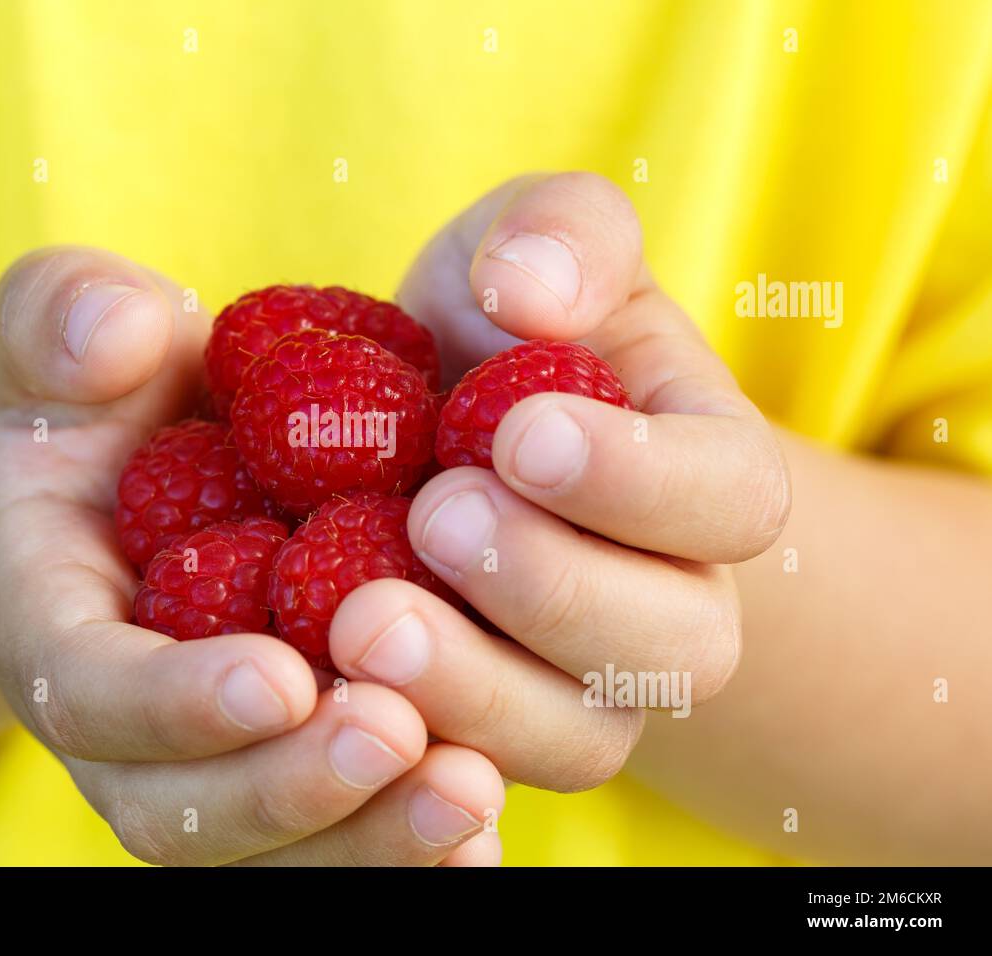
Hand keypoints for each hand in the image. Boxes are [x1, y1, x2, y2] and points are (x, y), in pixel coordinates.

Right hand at [0, 247, 504, 864]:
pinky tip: (479, 836)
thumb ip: (65, 316)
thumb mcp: (67, 329)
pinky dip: (399, 850)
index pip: (89, 690)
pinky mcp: (283, 764)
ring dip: (364, 836)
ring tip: (470, 791)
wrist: (144, 457)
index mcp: (52, 622)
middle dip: (287, 788)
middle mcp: (121, 724)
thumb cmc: (106, 388)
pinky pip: (332, 837)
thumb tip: (119, 329)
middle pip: (180, 808)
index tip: (283, 676)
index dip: (176, 702)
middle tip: (398, 736)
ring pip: (269, 847)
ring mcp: (206, 759)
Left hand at [327, 174, 790, 791]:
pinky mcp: (494, 733)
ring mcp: (585, 684)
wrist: (443, 423)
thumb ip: (560, 236)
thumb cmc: (504, 325)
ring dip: (473, 690)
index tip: (517, 432)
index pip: (728, 499)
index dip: (636, 477)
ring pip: (575, 738)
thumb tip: (532, 295)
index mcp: (707, 478)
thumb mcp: (538, 243)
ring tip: (358, 622)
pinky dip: (405, 747)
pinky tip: (322, 690)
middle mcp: (673, 602)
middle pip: (668, 646)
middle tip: (436, 517)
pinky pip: (472, 774)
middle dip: (552, 588)